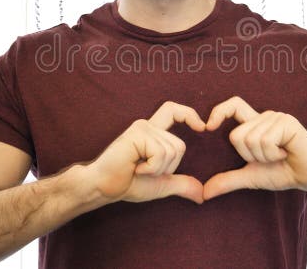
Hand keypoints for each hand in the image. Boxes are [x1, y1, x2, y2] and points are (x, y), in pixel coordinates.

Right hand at [89, 101, 205, 203]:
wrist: (104, 187)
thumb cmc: (128, 183)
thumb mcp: (161, 184)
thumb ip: (181, 184)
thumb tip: (202, 195)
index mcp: (153, 133)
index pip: (173, 111)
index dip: (190, 114)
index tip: (203, 127)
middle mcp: (148, 126)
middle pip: (179, 145)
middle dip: (168, 167)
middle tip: (145, 171)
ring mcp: (142, 128)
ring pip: (171, 150)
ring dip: (157, 169)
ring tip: (137, 169)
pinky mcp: (137, 134)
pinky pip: (160, 153)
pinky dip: (151, 168)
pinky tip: (134, 168)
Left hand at [202, 96, 306, 200]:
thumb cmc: (282, 172)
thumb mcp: (250, 177)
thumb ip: (228, 180)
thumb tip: (205, 192)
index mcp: (254, 124)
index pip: (233, 106)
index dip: (219, 111)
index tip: (208, 127)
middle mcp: (264, 117)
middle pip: (237, 135)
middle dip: (250, 155)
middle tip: (269, 157)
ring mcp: (276, 118)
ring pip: (251, 139)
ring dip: (265, 156)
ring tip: (280, 155)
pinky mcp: (287, 122)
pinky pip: (266, 140)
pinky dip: (274, 154)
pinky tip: (287, 153)